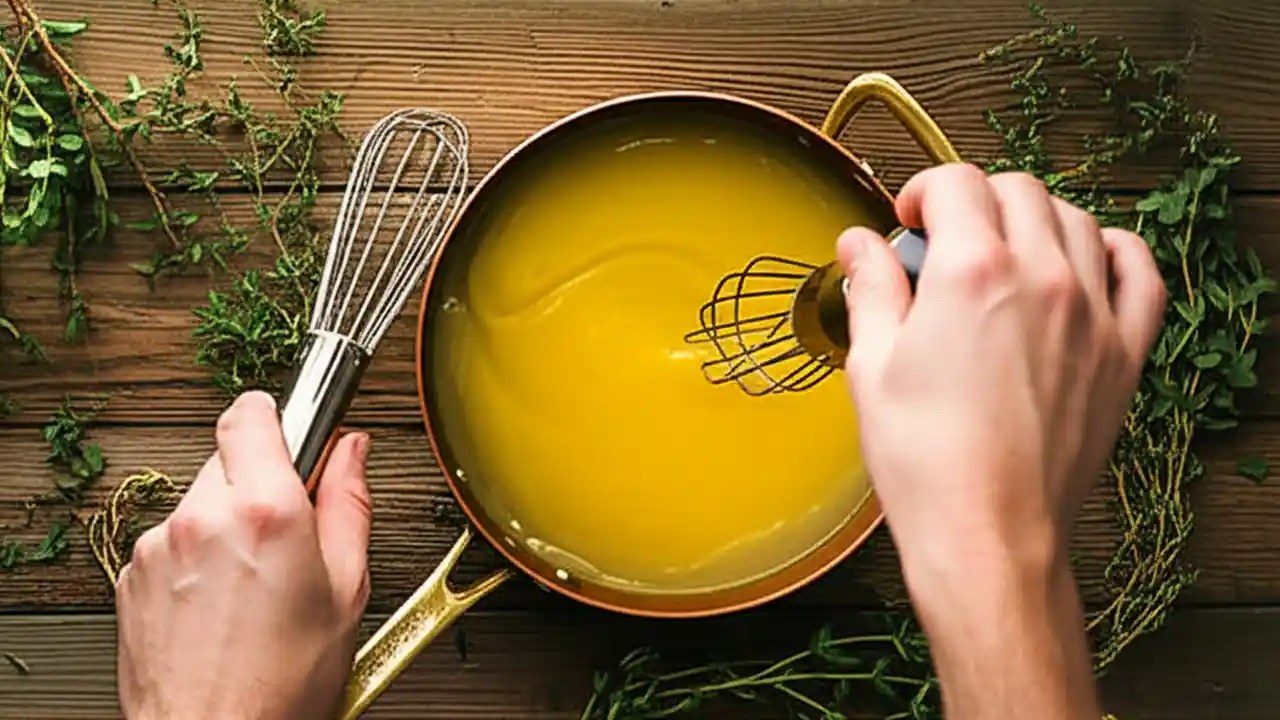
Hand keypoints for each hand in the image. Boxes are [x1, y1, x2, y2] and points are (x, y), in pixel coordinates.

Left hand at [116, 391, 372, 719]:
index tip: (297, 430)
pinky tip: (224, 602)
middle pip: (231, 457)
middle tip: (291, 527)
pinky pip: (174, 540)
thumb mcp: (346, 590)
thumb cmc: (281, 683)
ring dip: (229, 521)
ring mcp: (162, 546)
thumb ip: (350, 504)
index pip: (253, 413)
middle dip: (262, 480)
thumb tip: (351, 453)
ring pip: (203, 501)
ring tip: (257, 580)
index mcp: (267, 513)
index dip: (277, 414)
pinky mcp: (133, 575)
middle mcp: (205, 519)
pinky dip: (198, 556)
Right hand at [838, 164, 1164, 717]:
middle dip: (974, 201)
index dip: (922, 192)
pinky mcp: (1122, 353)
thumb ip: (870, 290)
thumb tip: (858, 244)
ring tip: (1004, 255)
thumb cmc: (923, 461)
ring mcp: (1091, 313)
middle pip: (1017, 191)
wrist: (987, 534)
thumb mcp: (871, 368)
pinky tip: (1086, 259)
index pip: (955, 184)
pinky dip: (1113, 251)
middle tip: (945, 242)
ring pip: (1075, 219)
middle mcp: (1041, 277)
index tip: (908, 222)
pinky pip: (1138, 273)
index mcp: (971, 272)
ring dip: (1033, 220)